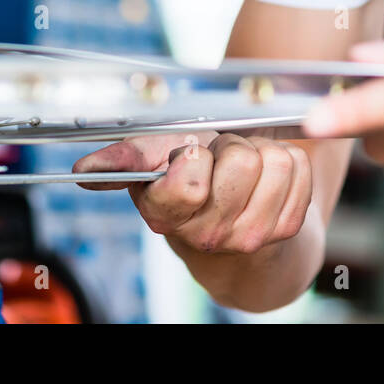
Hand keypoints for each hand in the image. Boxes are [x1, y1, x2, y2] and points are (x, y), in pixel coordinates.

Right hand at [72, 131, 312, 254]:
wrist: (235, 212)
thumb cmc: (191, 175)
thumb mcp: (155, 160)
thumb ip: (124, 158)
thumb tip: (83, 169)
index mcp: (166, 215)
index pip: (189, 183)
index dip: (194, 157)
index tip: (191, 155)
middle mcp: (207, 235)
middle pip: (242, 162)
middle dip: (232, 147)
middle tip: (221, 159)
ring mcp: (251, 236)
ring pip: (276, 163)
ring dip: (262, 153)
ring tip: (245, 168)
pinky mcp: (287, 227)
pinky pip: (300, 170)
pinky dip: (288, 163)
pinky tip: (268, 177)